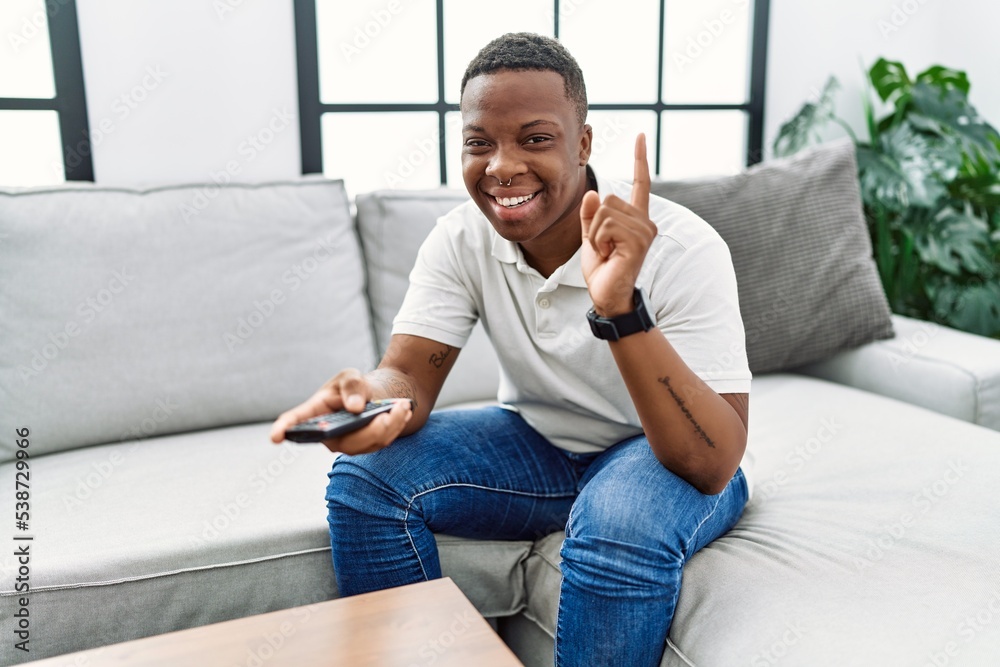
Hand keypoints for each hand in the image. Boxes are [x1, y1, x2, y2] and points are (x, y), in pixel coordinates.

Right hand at [269, 368, 412, 454]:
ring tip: (403, 406)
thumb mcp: (351, 376)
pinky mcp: (366, 447)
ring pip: (368, 443)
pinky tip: (403, 411)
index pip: (295, 422)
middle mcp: (328, 434)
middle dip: (369, 429)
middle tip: (387, 414)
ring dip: (389, 425)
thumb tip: (355, 408)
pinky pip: (382, 442)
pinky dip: (396, 426)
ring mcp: (347, 444)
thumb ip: (352, 386)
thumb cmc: (356, 386)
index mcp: (315, 413)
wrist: (378, 395)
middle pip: (343, 441)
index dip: (284, 429)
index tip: (275, 437)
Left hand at [580, 133, 655, 315]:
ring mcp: (644, 231)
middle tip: (604, 246)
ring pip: (604, 212)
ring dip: (596, 234)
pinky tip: (609, 255)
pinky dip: (598, 241)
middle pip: (608, 198)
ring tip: (608, 252)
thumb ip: (590, 216)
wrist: (608, 295)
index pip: (641, 182)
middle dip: (595, 223)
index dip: (639, 158)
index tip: (640, 135)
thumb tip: (592, 193)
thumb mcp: (591, 237)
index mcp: (636, 218)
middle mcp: (645, 222)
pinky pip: (605, 226)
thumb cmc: (603, 269)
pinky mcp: (637, 242)